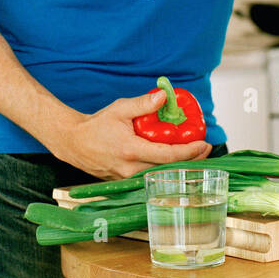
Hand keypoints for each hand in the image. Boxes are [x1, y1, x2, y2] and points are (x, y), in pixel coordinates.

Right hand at [50, 89, 211, 181]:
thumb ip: (143, 104)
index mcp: (131, 151)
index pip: (168, 155)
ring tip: (194, 153)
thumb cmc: (96, 125)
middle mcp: (131, 169)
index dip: (189, 151)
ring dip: (179, 165)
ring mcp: (127, 178)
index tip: (204, 144)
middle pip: (169, 169)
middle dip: (190, 159)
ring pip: (160, 175)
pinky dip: (164, 169)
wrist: (73, 142)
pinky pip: (150, 177)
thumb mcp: (119, 109)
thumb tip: (165, 96)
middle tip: (205, 148)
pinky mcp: (125, 181)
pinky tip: (173, 160)